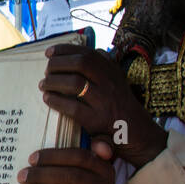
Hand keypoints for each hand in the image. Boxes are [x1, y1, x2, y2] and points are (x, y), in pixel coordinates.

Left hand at [40, 44, 167, 168]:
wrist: (140, 134)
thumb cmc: (122, 106)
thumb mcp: (119, 82)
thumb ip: (106, 66)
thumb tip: (93, 49)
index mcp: (113, 71)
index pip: (88, 53)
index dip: (65, 50)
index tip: (49, 52)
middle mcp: (111, 83)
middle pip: (81, 63)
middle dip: (58, 64)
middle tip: (46, 70)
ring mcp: (105, 101)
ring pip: (75, 83)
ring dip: (54, 82)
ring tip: (43, 85)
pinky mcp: (98, 120)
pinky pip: (72, 107)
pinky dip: (56, 101)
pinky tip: (47, 99)